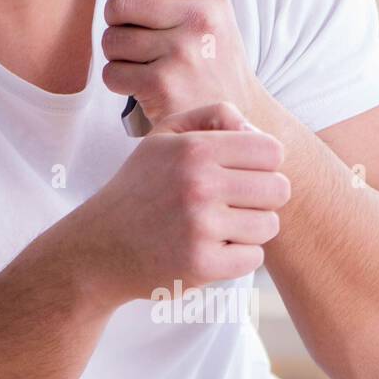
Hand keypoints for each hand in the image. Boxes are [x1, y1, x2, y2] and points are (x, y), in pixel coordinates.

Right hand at [61, 101, 289, 306]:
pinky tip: (208, 249)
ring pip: (269, 225)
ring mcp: (200, 226)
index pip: (271, 150)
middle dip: (261, 198)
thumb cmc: (139, 188)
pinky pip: (253, 258)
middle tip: (232, 204)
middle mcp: (198, 184)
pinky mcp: (202, 263)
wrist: (99, 246)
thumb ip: (210, 115)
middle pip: (279, 189)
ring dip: (249, 230)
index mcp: (193, 148)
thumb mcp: (162, 137)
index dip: (263, 164)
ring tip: (217, 227)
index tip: (242, 175)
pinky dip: (236, 257)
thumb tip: (255, 130)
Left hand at [101, 0, 263, 125]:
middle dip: (115, 18)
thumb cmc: (214, 59)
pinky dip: (119, 80)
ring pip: (111, 39)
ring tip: (142, 60)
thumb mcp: (211, 11)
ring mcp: (181, 52)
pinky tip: (142, 83)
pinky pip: (112, 72)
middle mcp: (198, 19)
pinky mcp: (163, 85)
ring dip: (117, 52)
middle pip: (119, 1)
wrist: (238, 113)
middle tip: (131, 31)